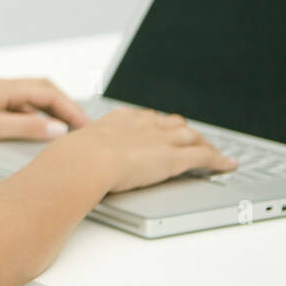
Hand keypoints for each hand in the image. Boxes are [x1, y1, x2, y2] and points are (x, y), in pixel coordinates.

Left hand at [0, 77, 89, 141]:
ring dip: (47, 112)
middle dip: (64, 107)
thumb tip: (56, 129)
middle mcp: (0, 86)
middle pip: (42, 92)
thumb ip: (25, 128)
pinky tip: (29, 130)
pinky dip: (29, 116)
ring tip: (60, 131)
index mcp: (5, 88)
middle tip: (79, 127)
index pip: (50, 93)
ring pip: (28, 99)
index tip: (86, 125)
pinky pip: (14, 105)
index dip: (72, 109)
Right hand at [46, 106, 235, 192]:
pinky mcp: (174, 158)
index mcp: (115, 121)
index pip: (142, 117)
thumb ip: (73, 159)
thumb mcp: (71, 154)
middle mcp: (140, 125)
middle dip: (181, 129)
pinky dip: (218, 160)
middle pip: (170, 122)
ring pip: (190, 136)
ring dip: (202, 143)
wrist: (83, 162)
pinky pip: (204, 156)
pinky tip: (227, 165)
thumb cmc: (70, 160)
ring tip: (210, 151)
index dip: (153, 123)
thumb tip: (58, 168)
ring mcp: (159, 140)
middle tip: (188, 138)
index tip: (155, 127)